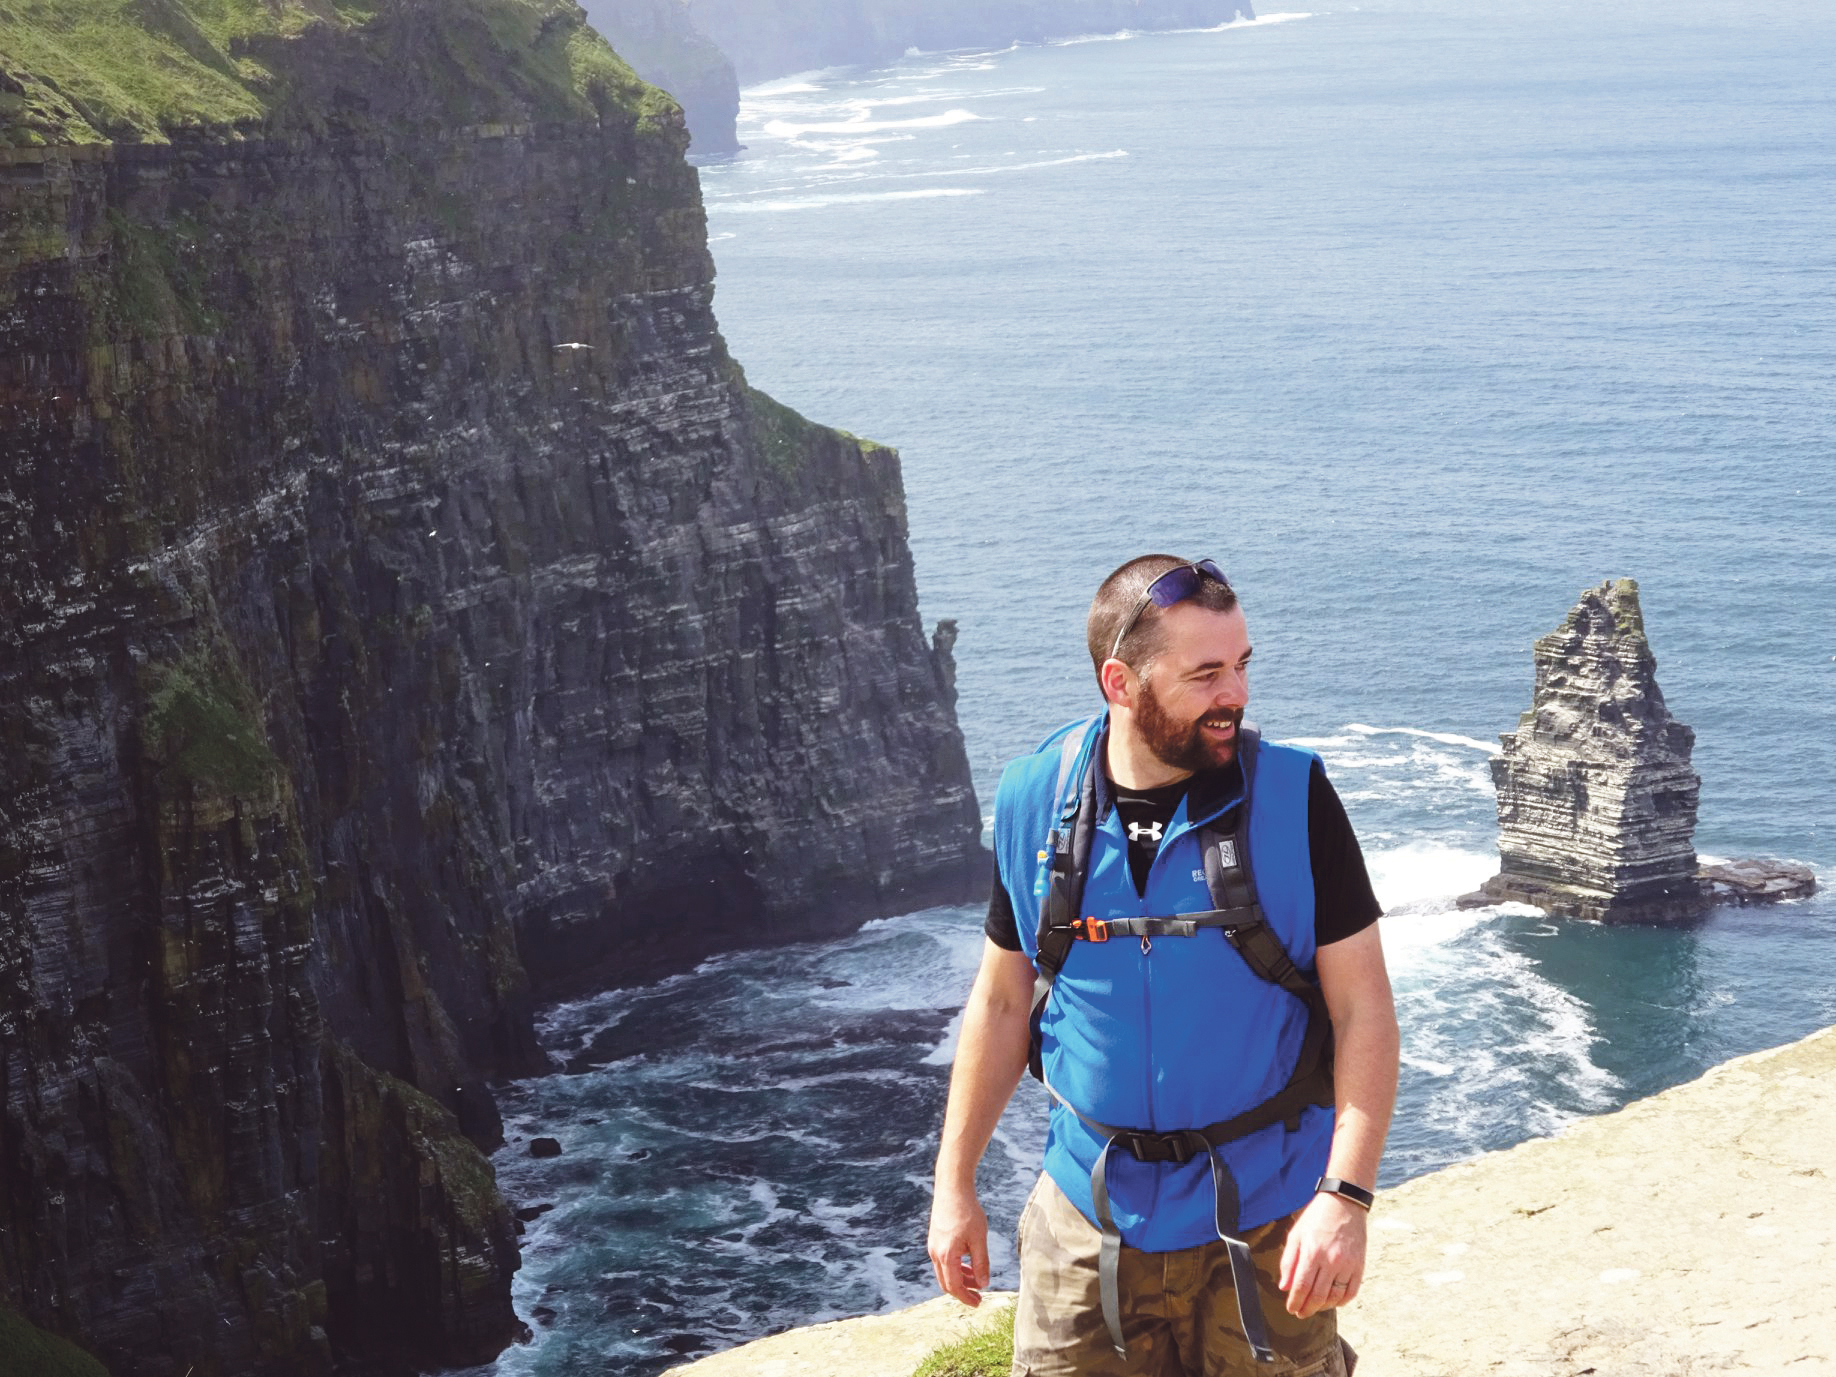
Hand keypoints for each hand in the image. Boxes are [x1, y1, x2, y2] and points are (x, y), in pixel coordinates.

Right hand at [927, 1183, 990, 1305]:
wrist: (952, 1188)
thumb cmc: (968, 1212)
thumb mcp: (979, 1238)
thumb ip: (981, 1263)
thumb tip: (984, 1283)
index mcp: (946, 1255)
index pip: (954, 1286)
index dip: (966, 1297)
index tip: (978, 1303)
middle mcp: (936, 1253)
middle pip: (946, 1283)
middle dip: (963, 1292)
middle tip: (979, 1296)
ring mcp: (933, 1246)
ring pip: (944, 1272)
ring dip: (960, 1279)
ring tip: (977, 1279)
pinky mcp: (935, 1239)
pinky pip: (943, 1261)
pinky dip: (955, 1268)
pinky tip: (968, 1263)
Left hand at [1277, 1191, 1367, 1317]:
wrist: (1344, 1203)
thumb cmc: (1317, 1218)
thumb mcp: (1296, 1234)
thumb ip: (1288, 1261)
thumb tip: (1285, 1286)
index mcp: (1312, 1252)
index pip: (1302, 1286)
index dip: (1295, 1301)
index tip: (1291, 1308)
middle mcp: (1331, 1261)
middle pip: (1318, 1296)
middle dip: (1307, 1309)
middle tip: (1300, 1313)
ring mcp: (1347, 1265)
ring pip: (1335, 1297)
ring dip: (1323, 1307)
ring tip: (1314, 1307)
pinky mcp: (1359, 1266)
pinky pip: (1351, 1292)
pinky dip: (1341, 1302)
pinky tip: (1332, 1301)